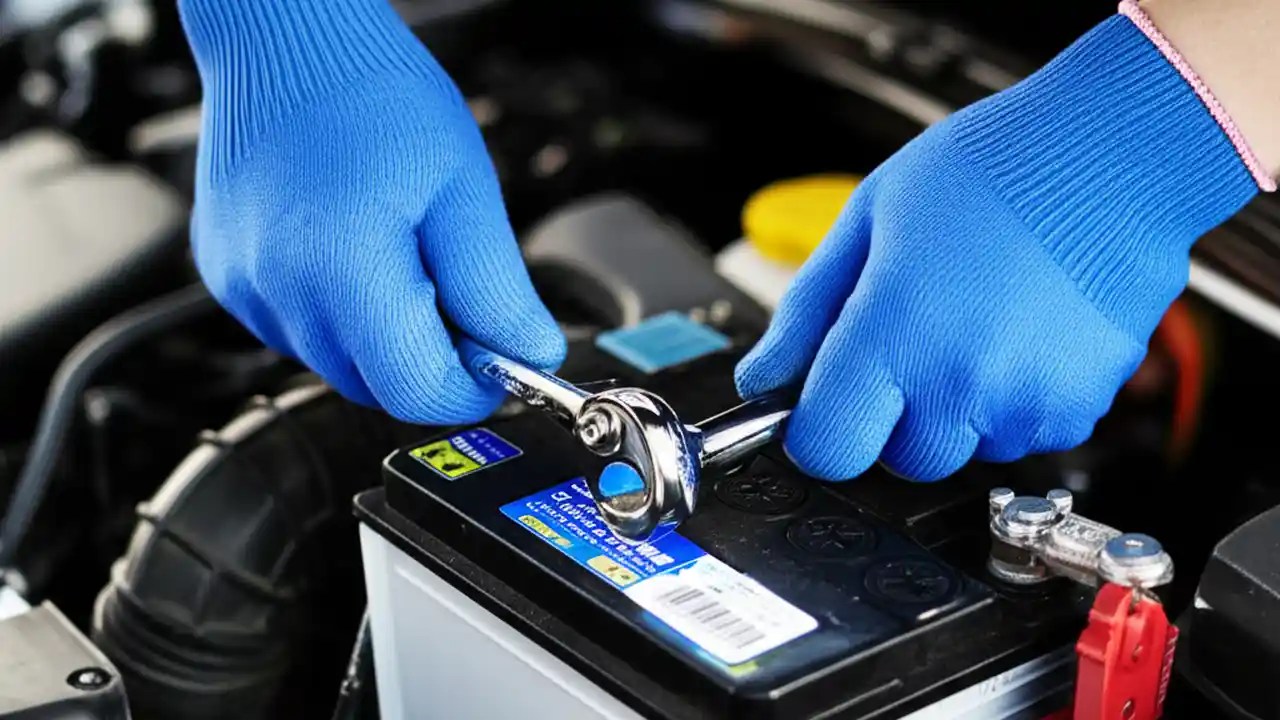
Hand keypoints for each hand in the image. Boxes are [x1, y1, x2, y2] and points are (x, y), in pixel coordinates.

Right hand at [181, 0, 563, 423]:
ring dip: (385, 339)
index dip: (470, 390)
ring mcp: (245, 288)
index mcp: (342, 271)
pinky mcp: (228, 279)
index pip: (416, 392)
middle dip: (429, 362)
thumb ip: (496, 288)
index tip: (502, 365)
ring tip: (401, 255)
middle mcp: (280, 292)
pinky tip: (354, 250)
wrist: (286, 40)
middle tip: (460, 299)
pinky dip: (341, 314)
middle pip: (377, 386)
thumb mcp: (464, 190)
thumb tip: (530, 355)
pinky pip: (300, 331)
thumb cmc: (375, 95)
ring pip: (339, 364)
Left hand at [735, 14, 1257, 480]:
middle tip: (916, 338)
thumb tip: (761, 379)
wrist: (1112, 156)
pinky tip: (1021, 333)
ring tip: (977, 322)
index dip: (819, 427)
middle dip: (893, 415)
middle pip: (898, 459)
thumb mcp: (868, 219)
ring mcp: (1024, 405)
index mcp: (893, 334)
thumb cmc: (990, 169)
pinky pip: (1023, 437)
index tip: (827, 401)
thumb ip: (806, 313)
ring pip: (963, 451)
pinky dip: (1013, 401)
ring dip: (957, 408)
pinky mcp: (1079, 410)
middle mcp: (958, 384)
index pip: (826, 449)